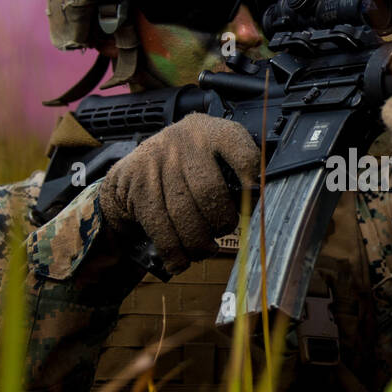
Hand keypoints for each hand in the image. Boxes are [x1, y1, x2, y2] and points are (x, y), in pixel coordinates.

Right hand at [97, 113, 259, 273]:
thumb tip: (259, 202)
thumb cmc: (185, 166)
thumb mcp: (212, 155)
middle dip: (221, 222)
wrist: (132, 168)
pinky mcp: (136, 186)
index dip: (252, 177)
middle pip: (209, 191)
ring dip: (199, 243)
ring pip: (184, 214)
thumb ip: (237, 171)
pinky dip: (174, 252)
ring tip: (205, 249)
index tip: (258, 199)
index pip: (240, 151)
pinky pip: (160, 227)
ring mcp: (156, 162)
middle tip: (223, 230)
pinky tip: (183, 260)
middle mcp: (183, 142)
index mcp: (211, 132)